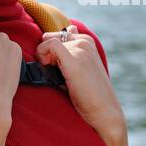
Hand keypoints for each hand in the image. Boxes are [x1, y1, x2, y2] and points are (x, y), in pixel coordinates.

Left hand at [36, 25, 127, 145]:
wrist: (103, 111)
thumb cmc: (89, 95)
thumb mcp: (78, 69)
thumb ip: (67, 55)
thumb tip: (49, 50)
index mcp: (86, 41)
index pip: (58, 34)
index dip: (50, 48)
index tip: (52, 65)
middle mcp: (84, 41)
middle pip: (51, 36)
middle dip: (46, 52)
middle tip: (50, 71)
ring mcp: (80, 49)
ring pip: (48, 41)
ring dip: (44, 57)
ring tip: (52, 75)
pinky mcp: (75, 60)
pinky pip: (50, 45)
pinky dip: (42, 55)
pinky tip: (46, 70)